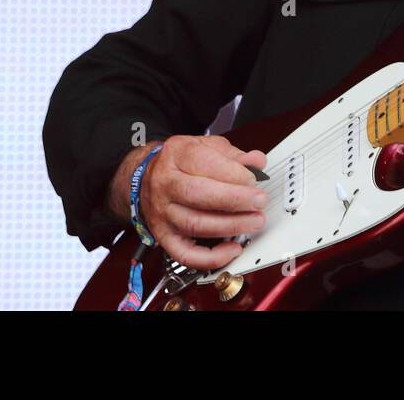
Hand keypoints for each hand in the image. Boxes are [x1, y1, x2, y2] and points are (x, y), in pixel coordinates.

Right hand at [115, 135, 268, 269]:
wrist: (145, 178)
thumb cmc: (180, 162)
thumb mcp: (206, 146)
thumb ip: (233, 155)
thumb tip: (256, 162)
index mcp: (177, 155)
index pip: (204, 163)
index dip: (233, 173)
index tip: (254, 179)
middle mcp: (166, 184)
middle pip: (198, 194)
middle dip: (234, 200)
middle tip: (259, 201)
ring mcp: (163, 212)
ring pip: (195, 224)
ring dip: (230, 226)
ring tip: (254, 221)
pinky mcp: (164, 236)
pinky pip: (185, 254)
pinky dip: (210, 257)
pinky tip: (231, 249)